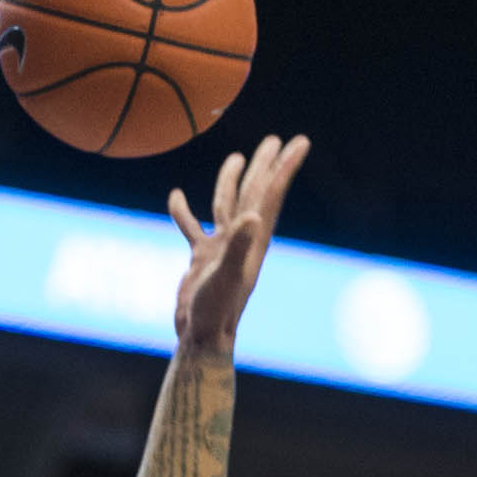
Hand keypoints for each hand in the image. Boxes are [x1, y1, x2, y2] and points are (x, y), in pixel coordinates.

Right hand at [168, 134, 309, 351]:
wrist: (202, 336)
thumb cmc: (217, 310)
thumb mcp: (227, 276)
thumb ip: (238, 246)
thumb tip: (251, 217)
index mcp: (253, 239)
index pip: (271, 195)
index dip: (285, 167)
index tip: (300, 142)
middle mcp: (242, 239)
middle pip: (255, 193)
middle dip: (265, 165)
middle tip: (274, 139)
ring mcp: (222, 247)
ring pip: (227, 205)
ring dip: (232, 181)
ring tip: (238, 157)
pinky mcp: (202, 257)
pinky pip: (192, 227)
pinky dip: (184, 211)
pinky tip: (175, 196)